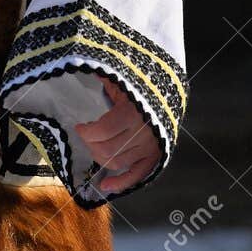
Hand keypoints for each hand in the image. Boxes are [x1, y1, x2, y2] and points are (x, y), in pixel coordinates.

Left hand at [74, 78, 160, 192]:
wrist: (171, 91)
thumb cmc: (141, 84)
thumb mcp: (123, 78)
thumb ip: (105, 77)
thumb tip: (82, 64)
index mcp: (133, 113)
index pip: (102, 131)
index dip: (86, 132)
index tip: (80, 126)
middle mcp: (143, 133)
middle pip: (106, 150)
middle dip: (90, 144)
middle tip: (87, 136)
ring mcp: (150, 146)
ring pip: (117, 162)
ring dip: (100, 158)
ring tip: (94, 148)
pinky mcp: (155, 156)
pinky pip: (138, 175)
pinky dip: (122, 183)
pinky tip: (105, 186)